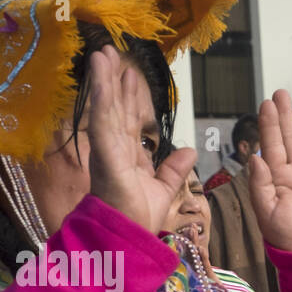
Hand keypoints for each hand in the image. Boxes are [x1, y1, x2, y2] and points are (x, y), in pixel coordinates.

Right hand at [87, 46, 194, 232]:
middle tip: (110, 53)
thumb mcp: (164, 189)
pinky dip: (101, 100)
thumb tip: (190, 150)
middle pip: (114, 108)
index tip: (131, 75)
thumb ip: (174, 169)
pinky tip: (102, 80)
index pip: (128, 119)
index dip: (129, 97)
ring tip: (102, 54)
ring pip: (105, 109)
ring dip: (102, 80)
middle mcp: (114, 150)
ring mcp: (107, 151)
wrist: (129, 238)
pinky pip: (102, 123)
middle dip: (112, 80)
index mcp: (128, 156)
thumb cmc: (140, 219)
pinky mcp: (104, 156)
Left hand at [249, 91, 291, 252]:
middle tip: (280, 92)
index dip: (268, 123)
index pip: (271, 144)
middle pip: (290, 137)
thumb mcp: (267, 212)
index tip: (266, 103)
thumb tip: (255, 156)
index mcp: (278, 178)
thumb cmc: (290, 238)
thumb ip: (260, 184)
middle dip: (285, 115)